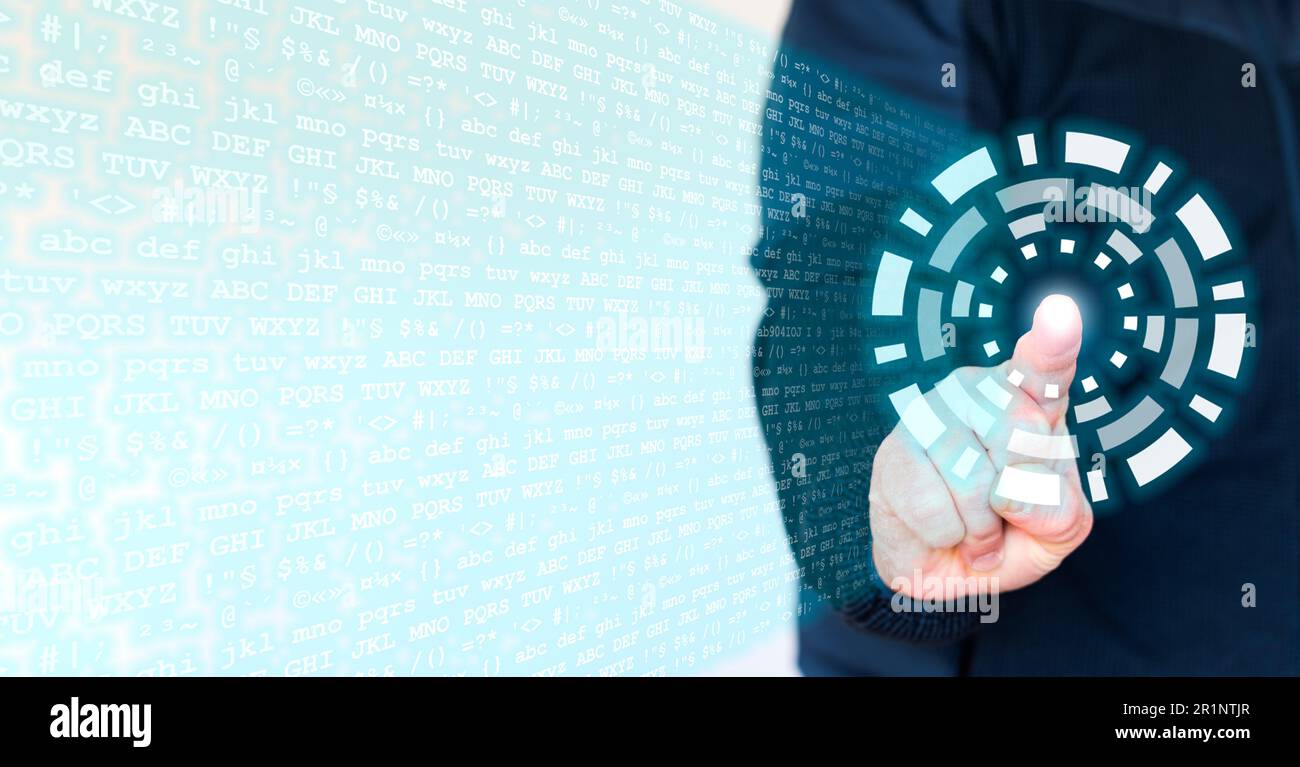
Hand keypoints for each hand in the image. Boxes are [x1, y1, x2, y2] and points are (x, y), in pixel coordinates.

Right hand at [869, 295, 1092, 597]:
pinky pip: (936, 510)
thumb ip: (1059, 509)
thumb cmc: (1009, 531)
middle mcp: (977, 392)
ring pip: (975, 483)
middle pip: (1020, 434)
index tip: (1060, 313)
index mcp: (1031, 399)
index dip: (1052, 342)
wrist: (947, 567)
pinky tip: (945, 532)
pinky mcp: (895, 453)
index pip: (1043, 367)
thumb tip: (1008, 493)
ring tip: (976, 530)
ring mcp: (931, 416)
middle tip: (1007, 511)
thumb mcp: (1059, 526)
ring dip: (984, 530)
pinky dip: (950, 538)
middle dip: (1023, 493)